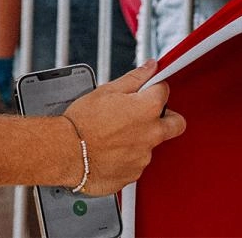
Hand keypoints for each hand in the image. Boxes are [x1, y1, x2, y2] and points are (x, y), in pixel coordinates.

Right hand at [63, 60, 184, 193]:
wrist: (65, 152)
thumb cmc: (82, 123)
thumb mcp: (107, 90)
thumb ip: (135, 77)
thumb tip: (150, 67)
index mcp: (148, 108)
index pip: (165, 90)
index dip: (154, 88)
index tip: (147, 91)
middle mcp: (152, 133)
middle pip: (176, 123)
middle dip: (167, 116)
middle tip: (147, 114)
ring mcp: (143, 156)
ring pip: (152, 144)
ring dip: (141, 138)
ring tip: (115, 135)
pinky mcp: (133, 174)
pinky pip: (137, 162)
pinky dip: (127, 157)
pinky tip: (110, 151)